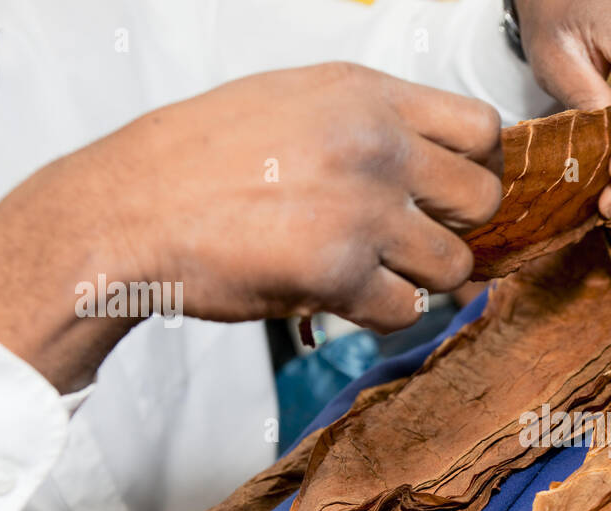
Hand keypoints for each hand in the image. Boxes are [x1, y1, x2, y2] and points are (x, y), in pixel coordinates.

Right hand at [0, 63, 501, 391]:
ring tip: (378, 274)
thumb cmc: (199, 160)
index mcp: (365, 95)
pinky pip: (406, 311)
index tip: (450, 190)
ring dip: (422, 280)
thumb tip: (430, 167)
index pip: (482, 128)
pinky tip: (348, 300)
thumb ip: (368, 125)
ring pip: (453, 264)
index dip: (475, 167)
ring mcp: (361, 210)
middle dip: (458, 227)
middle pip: (482, 199)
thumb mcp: (292, 102)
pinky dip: (383, 316)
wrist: (128, 209)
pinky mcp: (339, 273)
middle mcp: (374, 145)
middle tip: (419, 239)